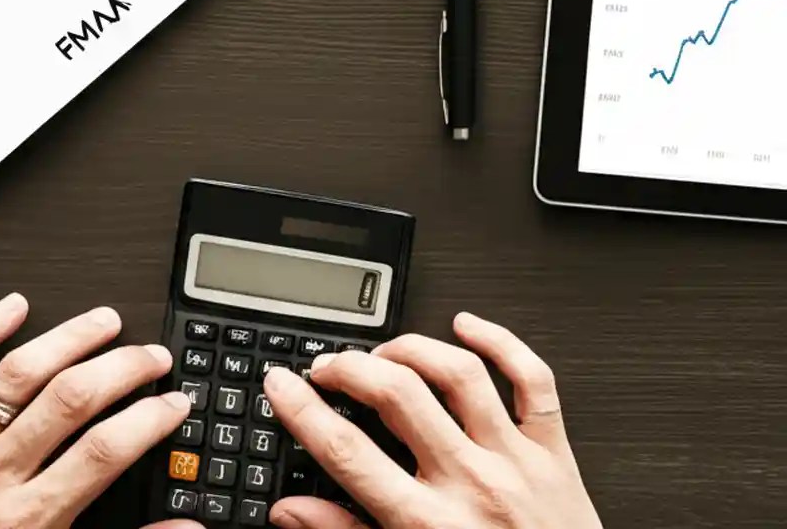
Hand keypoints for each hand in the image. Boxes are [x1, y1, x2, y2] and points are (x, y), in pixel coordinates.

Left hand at [0, 293, 201, 528]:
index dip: (147, 420)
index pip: (102, 452)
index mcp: (29, 521)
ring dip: (67, 339)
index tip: (174, 404)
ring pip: (16, 375)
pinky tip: (13, 306)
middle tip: (152, 355)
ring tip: (103, 322)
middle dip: (121, 368)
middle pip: (68, 401)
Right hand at [265, 313, 601, 528]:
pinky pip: (533, 380)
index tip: (282, 384)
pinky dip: (502, 343)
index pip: (347, 452)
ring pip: (459, 375)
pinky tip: (468, 327)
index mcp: (427, 524)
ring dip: (412, 350)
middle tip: (326, 366)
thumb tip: (292, 510)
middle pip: (398, 397)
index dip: (303, 409)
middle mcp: (471, 484)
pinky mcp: (554, 453)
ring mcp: (515, 461)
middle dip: (350, 368)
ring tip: (383, 353)